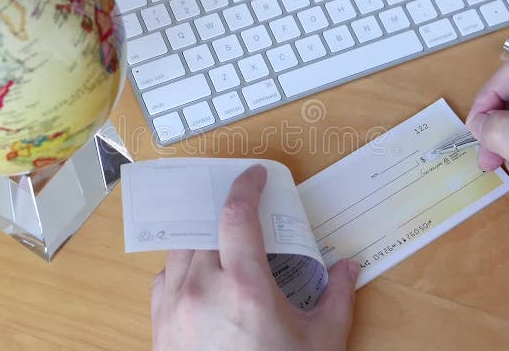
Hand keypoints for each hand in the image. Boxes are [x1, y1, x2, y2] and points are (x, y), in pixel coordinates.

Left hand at [151, 164, 359, 350]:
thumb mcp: (321, 343)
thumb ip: (337, 298)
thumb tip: (349, 267)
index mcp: (244, 285)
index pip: (236, 213)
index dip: (245, 185)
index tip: (255, 175)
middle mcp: (201, 288)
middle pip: (205, 227)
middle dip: (224, 214)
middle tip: (245, 216)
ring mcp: (174, 306)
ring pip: (181, 251)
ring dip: (202, 241)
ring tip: (225, 249)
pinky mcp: (159, 327)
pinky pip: (164, 280)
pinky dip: (182, 270)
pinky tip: (201, 282)